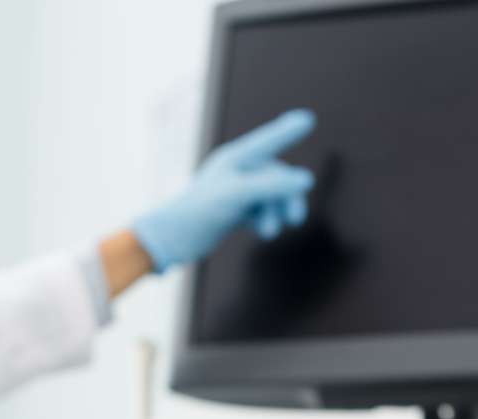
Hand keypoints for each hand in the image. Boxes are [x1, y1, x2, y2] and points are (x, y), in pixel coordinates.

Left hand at [133, 109, 316, 272]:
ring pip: (270, 197)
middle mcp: (236, 171)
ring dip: (275, 214)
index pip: (268, 141)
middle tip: (295, 219)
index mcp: (234, 159)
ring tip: (270, 232)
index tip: (308, 119)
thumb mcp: (239, 195)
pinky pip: (260, 212)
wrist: (170, 240)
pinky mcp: (232, 212)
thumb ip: (273, 186)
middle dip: (287, 198)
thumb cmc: (199, 211)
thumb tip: (307, 180)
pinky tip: (260, 232)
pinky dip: (265, 221)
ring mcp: (234, 192)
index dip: (287, 131)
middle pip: (276, 177)